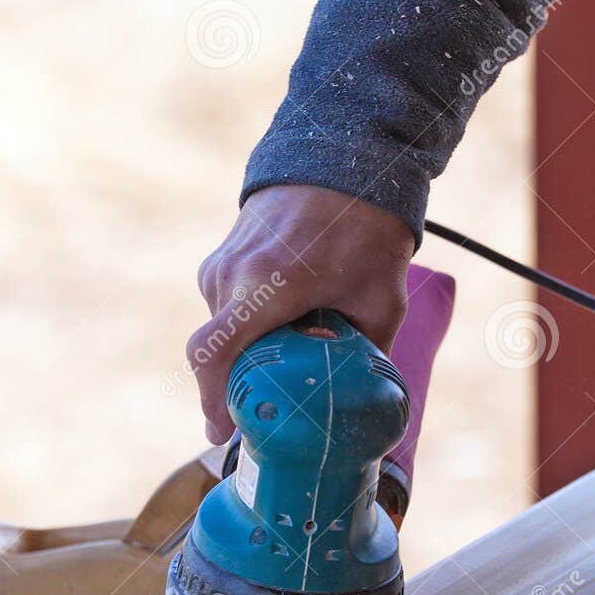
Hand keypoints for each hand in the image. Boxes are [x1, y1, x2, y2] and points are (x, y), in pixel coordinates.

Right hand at [191, 184, 415, 443]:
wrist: (342, 160)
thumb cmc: (368, 232)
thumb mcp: (382, 300)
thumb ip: (368, 354)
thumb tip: (363, 404)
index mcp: (269, 286)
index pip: (214, 355)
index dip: (213, 402)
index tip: (224, 434)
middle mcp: (233, 275)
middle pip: (212, 354)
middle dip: (228, 391)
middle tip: (253, 423)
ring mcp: (221, 263)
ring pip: (218, 333)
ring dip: (240, 358)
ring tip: (278, 370)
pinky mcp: (221, 257)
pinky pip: (223, 309)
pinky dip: (242, 331)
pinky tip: (276, 336)